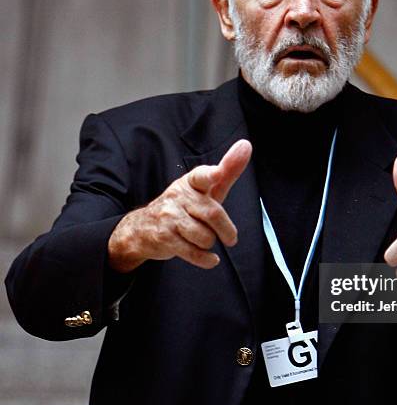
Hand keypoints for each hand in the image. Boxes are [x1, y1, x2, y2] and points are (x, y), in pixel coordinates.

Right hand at [108, 139, 251, 272]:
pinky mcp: (164, 238)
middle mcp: (178, 197)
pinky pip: (192, 252)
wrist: (142, 228)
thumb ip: (227, 171)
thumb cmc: (184, 206)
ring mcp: (169, 217)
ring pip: (204, 236)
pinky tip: (210, 258)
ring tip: (205, 240)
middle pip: (212, 214)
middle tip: (231, 238)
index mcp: (190, 183)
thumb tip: (246, 145)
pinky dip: (205, 259)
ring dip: (210, 243)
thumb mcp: (206, 189)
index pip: (201, 176)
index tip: (217, 172)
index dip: (211, 174)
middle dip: (226, 230)